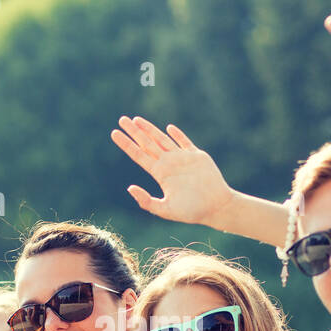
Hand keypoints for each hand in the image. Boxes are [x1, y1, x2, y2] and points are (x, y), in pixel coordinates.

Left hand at [111, 117, 234, 226]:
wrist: (216, 207)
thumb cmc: (192, 211)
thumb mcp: (165, 210)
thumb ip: (146, 201)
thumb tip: (130, 188)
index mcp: (160, 174)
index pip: (139, 155)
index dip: (126, 144)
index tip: (114, 133)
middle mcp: (168, 164)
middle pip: (147, 143)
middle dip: (134, 132)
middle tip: (121, 119)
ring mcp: (182, 158)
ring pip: (162, 139)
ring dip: (150, 129)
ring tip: (136, 119)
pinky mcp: (197, 156)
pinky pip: (185, 142)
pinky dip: (177, 134)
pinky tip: (168, 128)